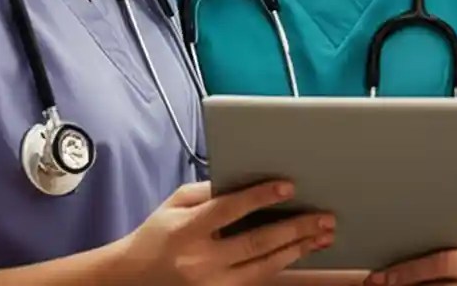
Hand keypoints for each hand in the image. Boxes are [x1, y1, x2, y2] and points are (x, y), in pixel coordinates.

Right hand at [119, 180, 334, 284]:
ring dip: (297, 250)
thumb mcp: (175, 204)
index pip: (228, 210)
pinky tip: (301, 253)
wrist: (132, 278)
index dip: (259, 197)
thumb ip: (209, 192)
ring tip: (322, 236)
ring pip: (264, 268)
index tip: (288, 186)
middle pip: (256, 243)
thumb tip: (247, 181)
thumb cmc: (157, 234)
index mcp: (186, 231)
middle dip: (295, 229)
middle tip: (324, 217)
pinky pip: (258, 280)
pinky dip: (282, 266)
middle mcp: (200, 261)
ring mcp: (212, 285)